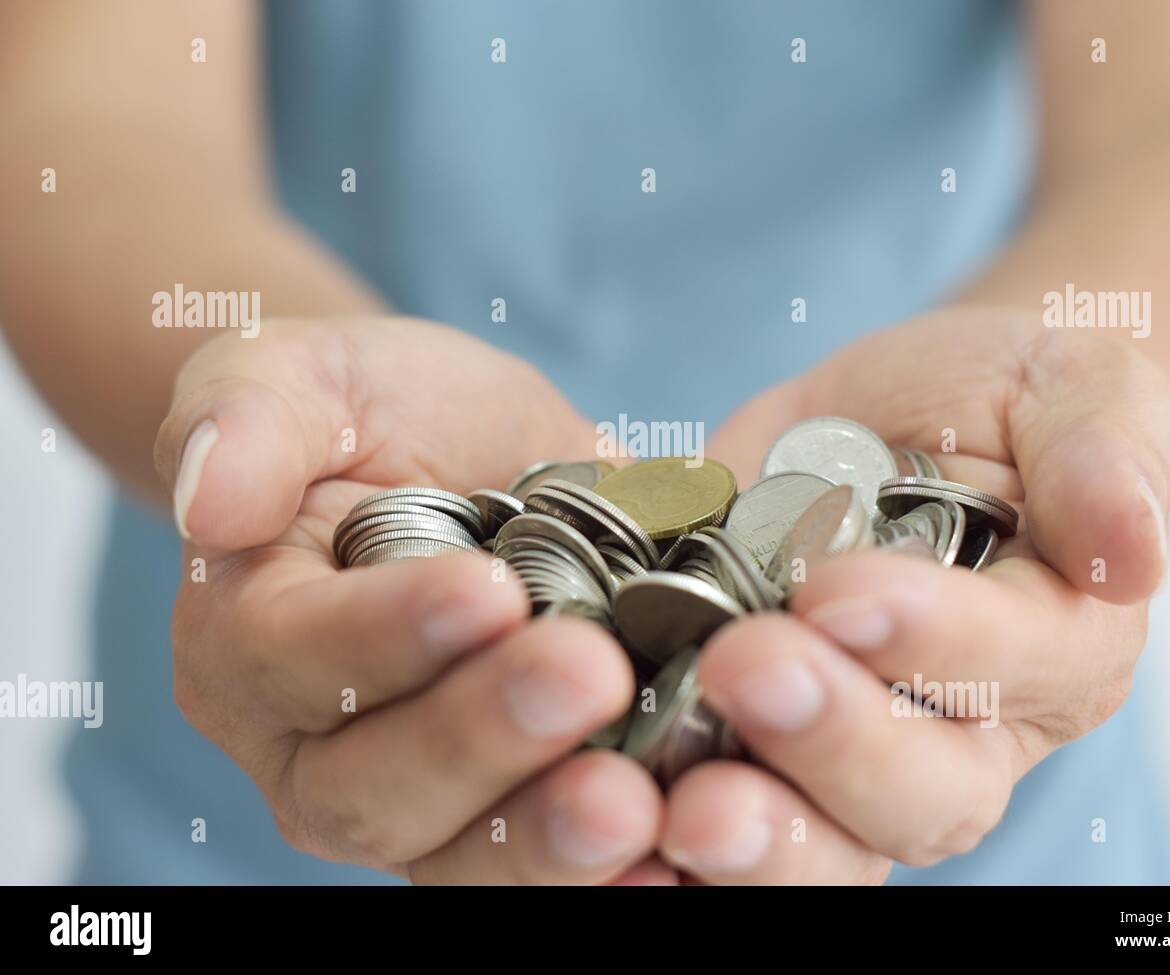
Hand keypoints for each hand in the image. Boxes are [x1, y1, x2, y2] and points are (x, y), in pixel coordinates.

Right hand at [155, 317, 666, 884]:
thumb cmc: (379, 414)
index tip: (490, 590)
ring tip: (634, 798)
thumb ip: (250, 418)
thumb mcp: (311, 376)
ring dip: (548, 838)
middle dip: (484, 739)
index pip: (298, 659)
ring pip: (462, 858)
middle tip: (587, 674)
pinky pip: (542, 871)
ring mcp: (418, 803)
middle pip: (377, 788)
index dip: (389, 635)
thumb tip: (209, 500)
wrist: (474, 459)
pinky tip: (676, 857)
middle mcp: (315, 752)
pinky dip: (610, 875)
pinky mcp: (510, 819)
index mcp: (248, 642)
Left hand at [657, 308, 1169, 883]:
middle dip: (831, 741)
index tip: (837, 590)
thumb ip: (1106, 453)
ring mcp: (852, 761)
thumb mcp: (1071, 386)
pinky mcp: (755, 755)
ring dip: (756, 835)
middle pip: (918, 793)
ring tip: (681, 802)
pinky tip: (621, 807)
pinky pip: (728, 830)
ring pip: (826, 848)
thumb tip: (1134, 553)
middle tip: (744, 668)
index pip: (1013, 669)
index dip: (930, 641)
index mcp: (1057, 647)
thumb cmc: (992, 403)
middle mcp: (964, 734)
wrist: (884, 423)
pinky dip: (674, 846)